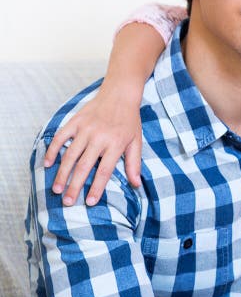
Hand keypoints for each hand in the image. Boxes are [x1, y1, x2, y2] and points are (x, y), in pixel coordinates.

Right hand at [43, 84, 142, 205]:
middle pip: (84, 166)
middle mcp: (100, 137)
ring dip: (62, 173)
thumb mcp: (136, 141)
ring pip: (70, 155)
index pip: (104, 171)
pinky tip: (46, 164)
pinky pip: (60, 137)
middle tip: (68, 202)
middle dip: (75, 186)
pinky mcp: (75, 121)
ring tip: (57, 189)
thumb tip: (137, 185)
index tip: (90, 202)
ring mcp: (86, 128)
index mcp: (116, 143)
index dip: (97, 188)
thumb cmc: (129, 120)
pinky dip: (52, 150)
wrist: (120, 94)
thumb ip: (134, 163)